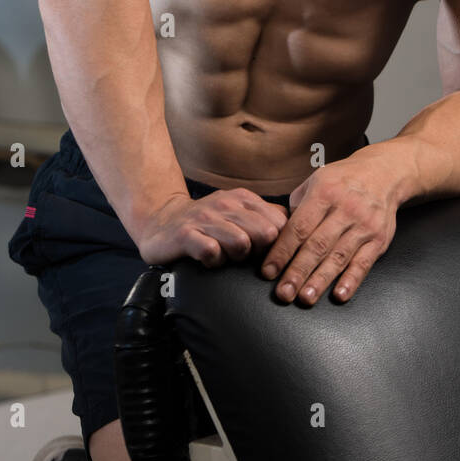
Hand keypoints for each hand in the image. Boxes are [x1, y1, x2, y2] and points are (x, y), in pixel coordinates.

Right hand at [137, 187, 288, 267]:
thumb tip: (297, 227)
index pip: (278, 223)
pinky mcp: (186, 234)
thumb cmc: (208, 223)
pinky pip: (211, 252)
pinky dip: (214, 261)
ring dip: (236, 257)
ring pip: (240, 243)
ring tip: (226, 257)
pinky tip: (209, 260)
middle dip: (261, 253)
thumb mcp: (239, 213)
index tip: (268, 253)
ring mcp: (205, 218)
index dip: (278, 244)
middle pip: (264, 234)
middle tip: (247, 258)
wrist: (162, 221)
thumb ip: (267, 217)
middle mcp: (225, 204)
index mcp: (243, 199)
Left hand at [260, 158, 397, 305]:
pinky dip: (352, 280)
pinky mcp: (379, 239)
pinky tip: (339, 295)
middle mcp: (345, 209)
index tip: (268, 272)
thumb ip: (296, 206)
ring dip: (321, 280)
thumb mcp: (316, 180)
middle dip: (298, 272)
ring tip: (305, 298)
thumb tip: (277, 233)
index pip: (299, 227)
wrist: (384, 173)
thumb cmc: (342, 180)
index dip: (282, 252)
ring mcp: (364, 225)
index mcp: (324, 193)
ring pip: (339, 257)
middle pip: (317, 246)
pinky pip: (364, 263)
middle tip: (283, 294)